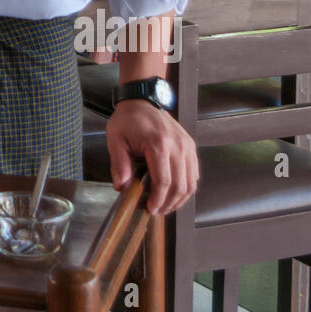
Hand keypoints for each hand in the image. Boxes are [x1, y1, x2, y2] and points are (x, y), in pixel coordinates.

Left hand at [107, 100, 198, 214]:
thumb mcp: (116, 140)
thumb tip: (122, 187)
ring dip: (180, 199)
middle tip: (157, 211)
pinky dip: (187, 187)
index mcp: (158, 144)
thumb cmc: (128, 119)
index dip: (158, 200)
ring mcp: (187, 146)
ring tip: (166, 205)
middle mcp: (177, 146)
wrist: (142, 100)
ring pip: (191, 183)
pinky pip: (194, 173)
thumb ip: (119, 164)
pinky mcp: (190, 146)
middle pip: (180, 185)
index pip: (163, 181)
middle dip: (169, 203)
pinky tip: (174, 193)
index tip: (150, 208)